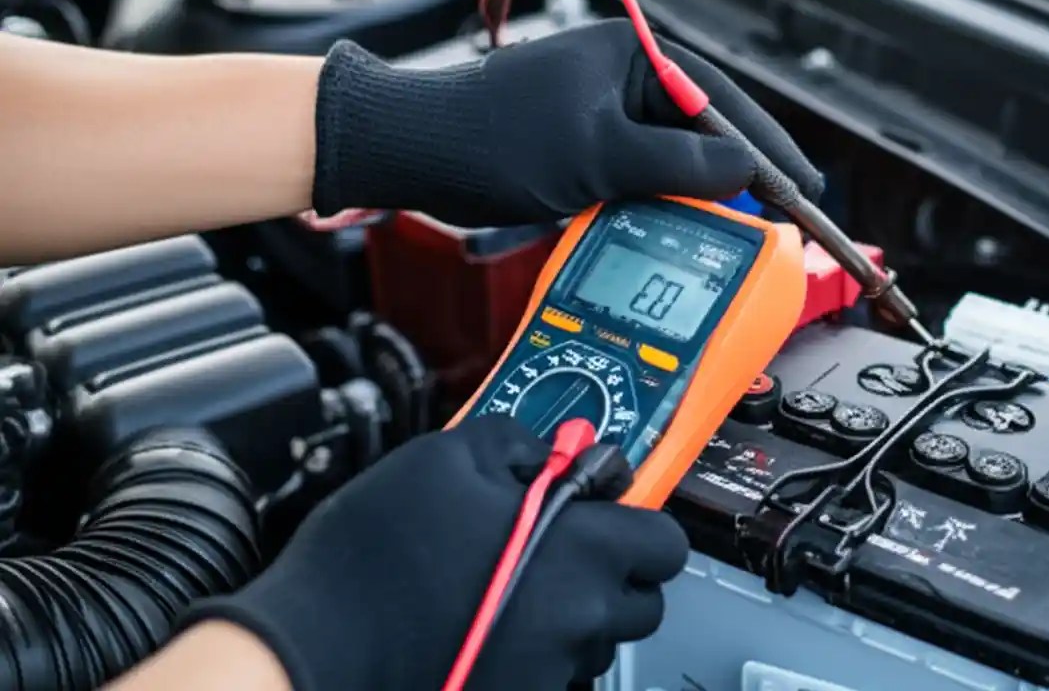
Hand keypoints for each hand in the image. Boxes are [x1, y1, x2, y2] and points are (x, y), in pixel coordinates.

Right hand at [177, 417, 689, 690]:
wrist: (316, 646)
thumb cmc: (377, 554)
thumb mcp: (448, 457)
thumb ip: (520, 446)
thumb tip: (552, 453)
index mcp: (584, 551)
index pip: (665, 543)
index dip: (636, 523)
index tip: (601, 512)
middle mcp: (584, 618)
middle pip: (641, 601)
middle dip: (610, 574)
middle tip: (556, 552)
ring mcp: (553, 669)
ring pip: (595, 641)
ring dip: (570, 616)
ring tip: (509, 593)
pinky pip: (551, 674)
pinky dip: (532, 653)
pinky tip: (484, 629)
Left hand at [311, 19, 822, 224]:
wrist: (419, 154)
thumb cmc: (492, 136)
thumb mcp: (598, 153)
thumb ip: (676, 165)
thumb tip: (741, 172)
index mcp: (635, 57)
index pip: (726, 102)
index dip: (769, 148)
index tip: (805, 186)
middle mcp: (625, 81)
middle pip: (704, 134)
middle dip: (738, 178)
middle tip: (779, 219)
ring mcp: (605, 118)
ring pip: (673, 164)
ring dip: (697, 198)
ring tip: (735, 231)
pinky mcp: (585, 151)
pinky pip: (641, 180)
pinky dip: (660, 206)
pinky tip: (677, 230)